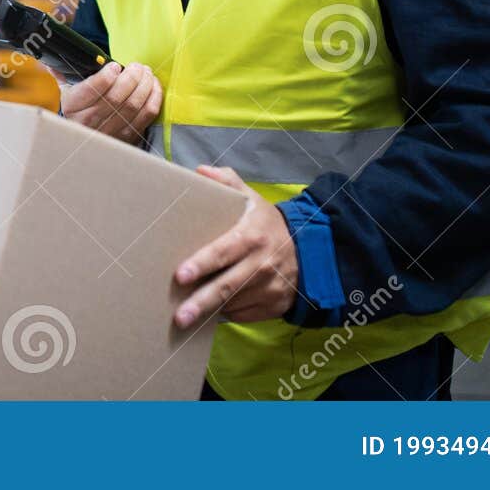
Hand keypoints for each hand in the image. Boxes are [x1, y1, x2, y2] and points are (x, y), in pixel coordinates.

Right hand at [58, 60, 161, 144]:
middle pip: (116, 98)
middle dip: (131, 77)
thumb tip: (54, 57)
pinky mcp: (128, 137)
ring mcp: (110, 132)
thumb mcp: (67, 89)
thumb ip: (63, 71)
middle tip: (137, 66)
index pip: (90, 91)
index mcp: (72, 106)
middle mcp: (89, 122)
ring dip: (145, 85)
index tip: (115, 66)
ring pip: (133, 106)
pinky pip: (147, 116)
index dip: (106, 77)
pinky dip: (154, 97)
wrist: (84, 137)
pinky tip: (153, 85)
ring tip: (146, 73)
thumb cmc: (78, 106)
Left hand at [174, 165, 298, 327]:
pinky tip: (209, 314)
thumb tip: (200, 171)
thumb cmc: (268, 225)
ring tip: (184, 318)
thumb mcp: (252, 199)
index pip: (223, 252)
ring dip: (209, 311)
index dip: (201, 264)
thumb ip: (227, 181)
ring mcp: (268, 288)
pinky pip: (243, 314)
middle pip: (226, 286)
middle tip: (179, 316)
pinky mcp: (273, 307)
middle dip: (200, 302)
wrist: (310, 252)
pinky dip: (226, 314)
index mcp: (251, 236)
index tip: (180, 275)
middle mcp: (261, 264)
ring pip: (233, 303)